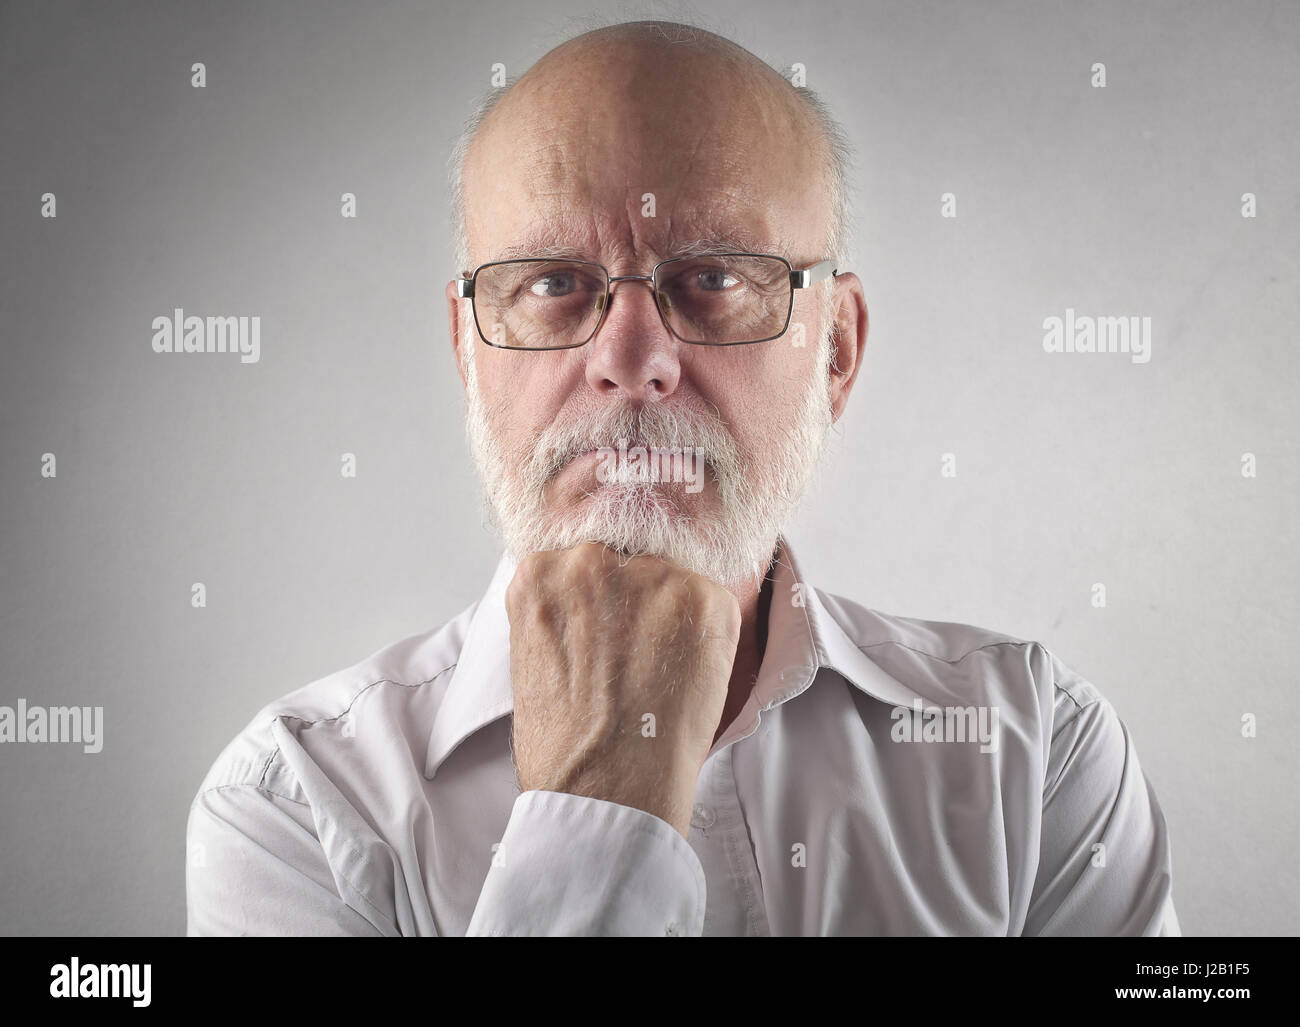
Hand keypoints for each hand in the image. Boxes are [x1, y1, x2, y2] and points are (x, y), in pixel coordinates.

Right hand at [505, 542, 741, 837]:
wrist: (606, 791)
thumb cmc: (563, 743)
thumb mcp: (533, 657)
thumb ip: (563, 611)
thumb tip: (600, 602)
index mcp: (540, 572)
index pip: (586, 561)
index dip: (605, 600)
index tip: (610, 630)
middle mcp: (592, 559)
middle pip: (632, 561)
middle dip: (639, 603)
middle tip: (637, 660)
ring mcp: (649, 575)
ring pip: (674, 581)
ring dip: (676, 619)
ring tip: (662, 677)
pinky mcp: (702, 598)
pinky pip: (714, 604)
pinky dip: (711, 640)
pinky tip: (688, 679)